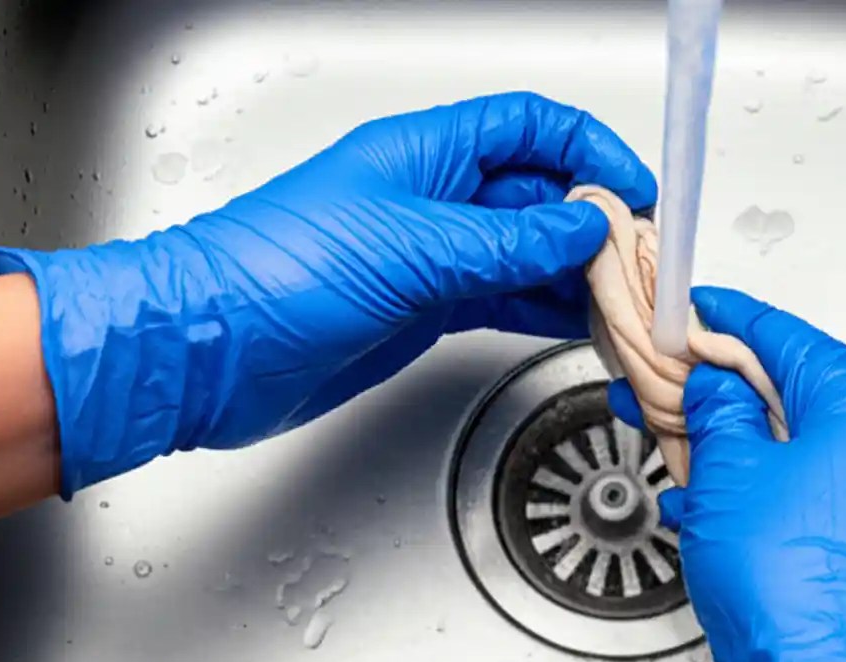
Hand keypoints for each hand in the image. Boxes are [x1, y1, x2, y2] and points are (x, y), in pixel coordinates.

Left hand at [0, 92, 655, 496]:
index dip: (586, 148)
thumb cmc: (276, 271)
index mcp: (425, 154)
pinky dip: (543, 309)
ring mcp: (431, 255)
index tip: (632, 188)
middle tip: (636, 261)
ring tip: (619, 301)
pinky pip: (503, 298)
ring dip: (575, 274)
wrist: (210, 350)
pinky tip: (576, 322)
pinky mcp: (424, 307)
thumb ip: (505, 243)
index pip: (527, 126)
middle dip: (591, 221)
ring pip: (525, 253)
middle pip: (535, 193)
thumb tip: (581, 229)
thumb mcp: (410, 248)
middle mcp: (434, 198)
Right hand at [608, 288, 845, 661]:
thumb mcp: (731, 474)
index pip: (790, 336)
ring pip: (801, 444)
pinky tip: (713, 496)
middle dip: (724, 385)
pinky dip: (762, 482)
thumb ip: (719, 412)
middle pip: (798, 390)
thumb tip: (715, 387)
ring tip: (675, 438)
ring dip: (735, 439)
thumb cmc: (798, 590)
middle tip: (671, 377)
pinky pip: (813, 489)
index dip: (731, 317)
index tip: (698, 305)